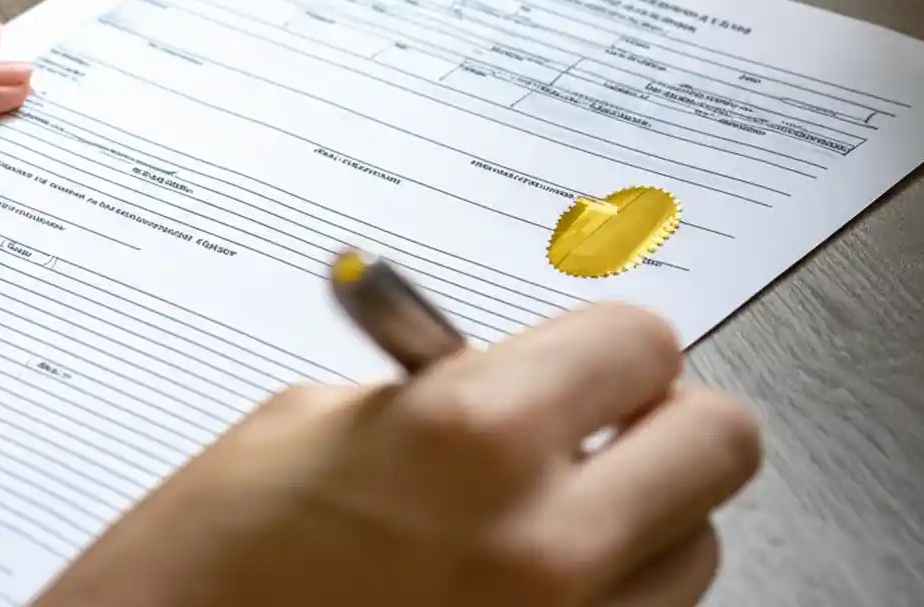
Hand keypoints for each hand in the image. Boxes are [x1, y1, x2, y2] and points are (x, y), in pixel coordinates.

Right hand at [31, 303, 761, 606]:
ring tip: (551, 517)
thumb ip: (449, 392)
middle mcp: (543, 546)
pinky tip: (526, 583)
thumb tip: (538, 385)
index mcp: (472, 437)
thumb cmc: (204, 561)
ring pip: (697, 548)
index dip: (613, 344)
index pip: (641, 342)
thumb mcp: (315, 422)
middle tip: (606, 427)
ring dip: (642, 519)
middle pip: (720, 444)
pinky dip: (610, 595)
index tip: (595, 358)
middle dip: (666, 423)